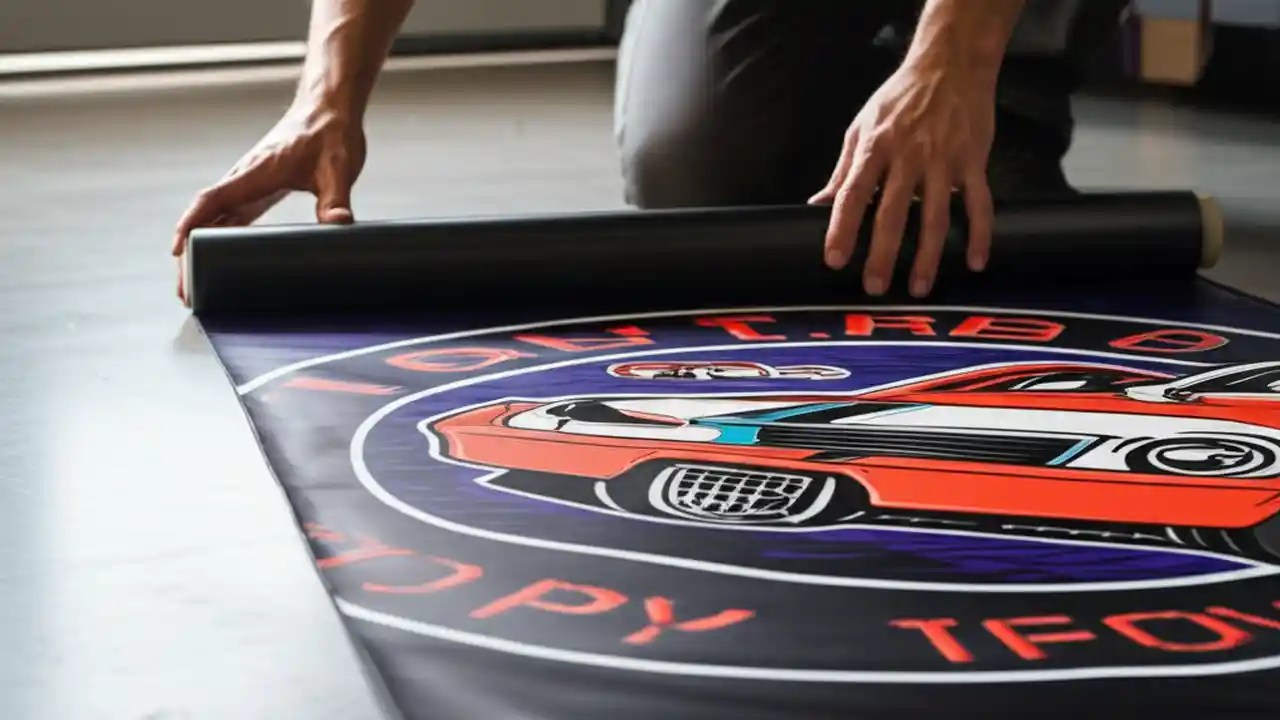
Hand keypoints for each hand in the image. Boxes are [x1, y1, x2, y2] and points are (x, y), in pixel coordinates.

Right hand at [171, 104, 365, 301]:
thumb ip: (337, 199)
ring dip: (201, 249)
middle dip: (190, 254)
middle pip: (205, 218)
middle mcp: (245, 178)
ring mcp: (249, 184)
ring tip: (194, 285)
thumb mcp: (338, 168)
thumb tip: (339, 225)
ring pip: (215, 219)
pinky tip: (217, 259)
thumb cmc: (330, 132)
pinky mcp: (259, 189)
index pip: (213, 200)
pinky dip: (219, 237)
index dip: (192, 225)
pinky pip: (231, 216)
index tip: (177, 251)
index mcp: (256, 172)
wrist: (329, 109)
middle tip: (185, 290)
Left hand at [808, 56, 996, 298]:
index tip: (835, 259)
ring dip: (928, 256)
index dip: (841, 229)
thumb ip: (843, 169)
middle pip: (893, 214)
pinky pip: (978, 203)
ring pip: (935, 216)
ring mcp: (944, 160)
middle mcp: (908, 156)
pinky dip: (980, 234)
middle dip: (883, 254)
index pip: (853, 194)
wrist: (951, 63)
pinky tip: (975, 261)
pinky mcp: (973, 161)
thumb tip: (818, 204)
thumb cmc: (901, 97)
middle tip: (874, 287)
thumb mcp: (861, 126)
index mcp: (875, 147)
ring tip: (919, 287)